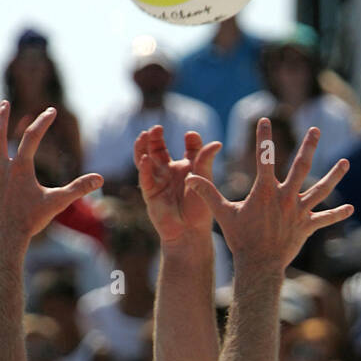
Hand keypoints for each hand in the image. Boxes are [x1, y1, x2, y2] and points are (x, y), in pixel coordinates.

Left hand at [0, 103, 101, 244]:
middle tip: (4, 105)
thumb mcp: (58, 202)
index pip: (32, 137)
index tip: (51, 111)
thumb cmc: (33, 220)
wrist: (7, 239)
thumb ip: (78, 188)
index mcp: (20, 168)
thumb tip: (100, 179)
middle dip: (1, 119)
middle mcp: (0, 169)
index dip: (42, 123)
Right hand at [134, 125, 220, 247]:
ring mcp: (158, 180)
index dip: (190, 140)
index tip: (190, 136)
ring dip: (143, 147)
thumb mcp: (204, 180)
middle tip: (157, 128)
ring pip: (146, 159)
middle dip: (156, 137)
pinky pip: (145, 178)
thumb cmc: (200, 209)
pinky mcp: (150, 193)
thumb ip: (206, 161)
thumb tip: (217, 143)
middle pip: (158, 148)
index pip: (187, 147)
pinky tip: (146, 159)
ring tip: (145, 135)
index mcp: (186, 167)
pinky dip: (144, 168)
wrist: (190, 233)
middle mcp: (170, 171)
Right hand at [187, 118, 353, 271]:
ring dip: (335, 175)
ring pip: (321, 189)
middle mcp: (286, 197)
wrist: (258, 266)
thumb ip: (208, 193)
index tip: (265, 118)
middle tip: (316, 129)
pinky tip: (352, 209)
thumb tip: (189, 178)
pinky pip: (325, 219)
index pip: (264, 157)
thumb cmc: (240, 239)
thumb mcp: (222, 214)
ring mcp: (299, 211)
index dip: (263, 137)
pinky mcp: (307, 226)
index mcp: (265, 191)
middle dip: (309, 146)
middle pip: (301, 166)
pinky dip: (338, 214)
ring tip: (346, 162)